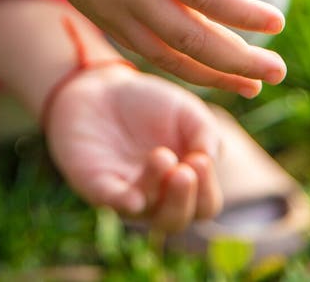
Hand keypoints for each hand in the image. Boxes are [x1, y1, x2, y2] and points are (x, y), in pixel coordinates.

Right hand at [21, 0, 285, 96]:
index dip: (241, 13)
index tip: (276, 22)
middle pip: (187, 36)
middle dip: (236, 59)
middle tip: (278, 69)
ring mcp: (109, 7)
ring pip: (165, 54)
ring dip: (211, 75)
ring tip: (252, 85)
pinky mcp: (101, 15)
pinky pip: (144, 51)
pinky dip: (179, 68)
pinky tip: (207, 72)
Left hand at [45, 63, 222, 231]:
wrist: (103, 88)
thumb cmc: (149, 102)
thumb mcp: (185, 109)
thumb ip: (205, 130)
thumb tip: (211, 156)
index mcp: (183, 182)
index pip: (203, 205)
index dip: (206, 190)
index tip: (201, 160)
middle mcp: (156, 196)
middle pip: (176, 220)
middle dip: (184, 200)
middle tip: (185, 171)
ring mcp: (127, 193)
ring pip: (147, 213)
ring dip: (158, 189)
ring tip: (161, 156)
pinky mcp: (98, 185)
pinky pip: (112, 203)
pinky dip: (125, 203)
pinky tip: (135, 197)